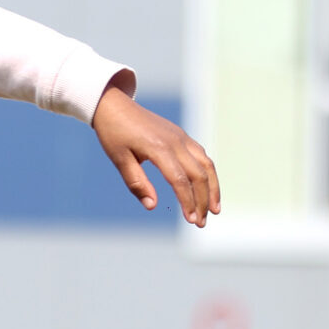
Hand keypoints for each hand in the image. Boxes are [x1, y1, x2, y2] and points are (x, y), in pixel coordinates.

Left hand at [92, 77, 219, 225]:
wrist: (114, 105)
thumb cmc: (114, 134)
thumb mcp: (120, 160)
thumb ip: (137, 183)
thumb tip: (152, 206)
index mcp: (159, 148)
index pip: (180, 180)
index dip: (187, 201)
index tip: (190, 220)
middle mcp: (176, 142)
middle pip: (199, 175)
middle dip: (203, 201)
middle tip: (201, 223)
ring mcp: (181, 137)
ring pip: (206, 164)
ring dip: (212, 188)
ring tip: (215, 209)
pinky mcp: (181, 136)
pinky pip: (201, 155)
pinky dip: (207, 173)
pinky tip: (207, 188)